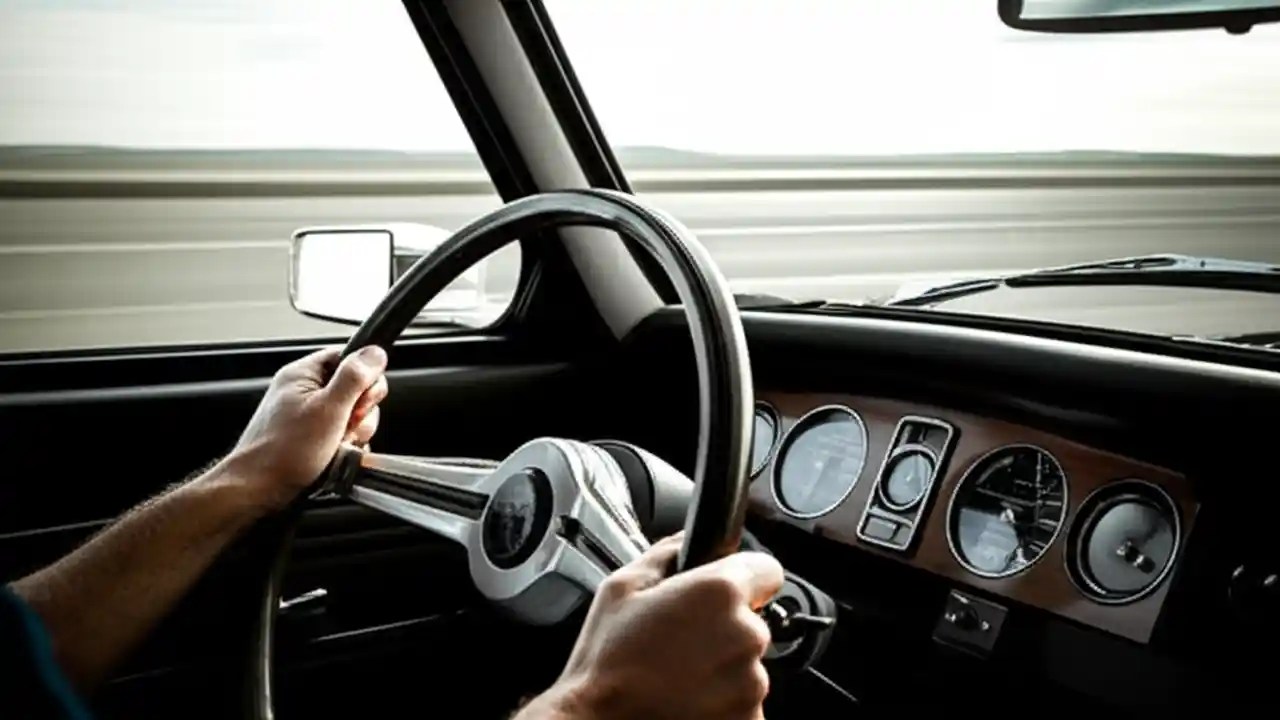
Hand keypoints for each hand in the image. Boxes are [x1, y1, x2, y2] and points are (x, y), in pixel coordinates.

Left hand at [226, 345, 388, 509]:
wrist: (257, 490)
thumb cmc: (283, 452)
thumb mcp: (329, 409)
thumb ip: (354, 378)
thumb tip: (375, 352)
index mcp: (304, 374)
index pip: (349, 358)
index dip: (364, 378)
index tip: (360, 400)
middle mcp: (305, 392)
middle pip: (355, 390)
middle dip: (359, 413)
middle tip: (344, 426)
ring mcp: (308, 416)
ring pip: (352, 417)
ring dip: (353, 434)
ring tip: (335, 446)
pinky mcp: (311, 438)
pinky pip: (342, 436)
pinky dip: (344, 448)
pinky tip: (334, 457)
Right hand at [525, 534, 784, 719]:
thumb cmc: (606, 665)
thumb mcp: (620, 589)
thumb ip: (666, 554)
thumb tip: (686, 541)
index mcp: (719, 593)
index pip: (766, 569)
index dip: (744, 578)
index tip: (724, 593)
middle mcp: (745, 636)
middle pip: (752, 622)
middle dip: (724, 629)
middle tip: (680, 643)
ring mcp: (752, 685)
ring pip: (747, 665)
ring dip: (722, 668)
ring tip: (677, 676)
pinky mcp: (751, 719)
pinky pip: (745, 702)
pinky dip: (723, 702)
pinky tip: (686, 700)